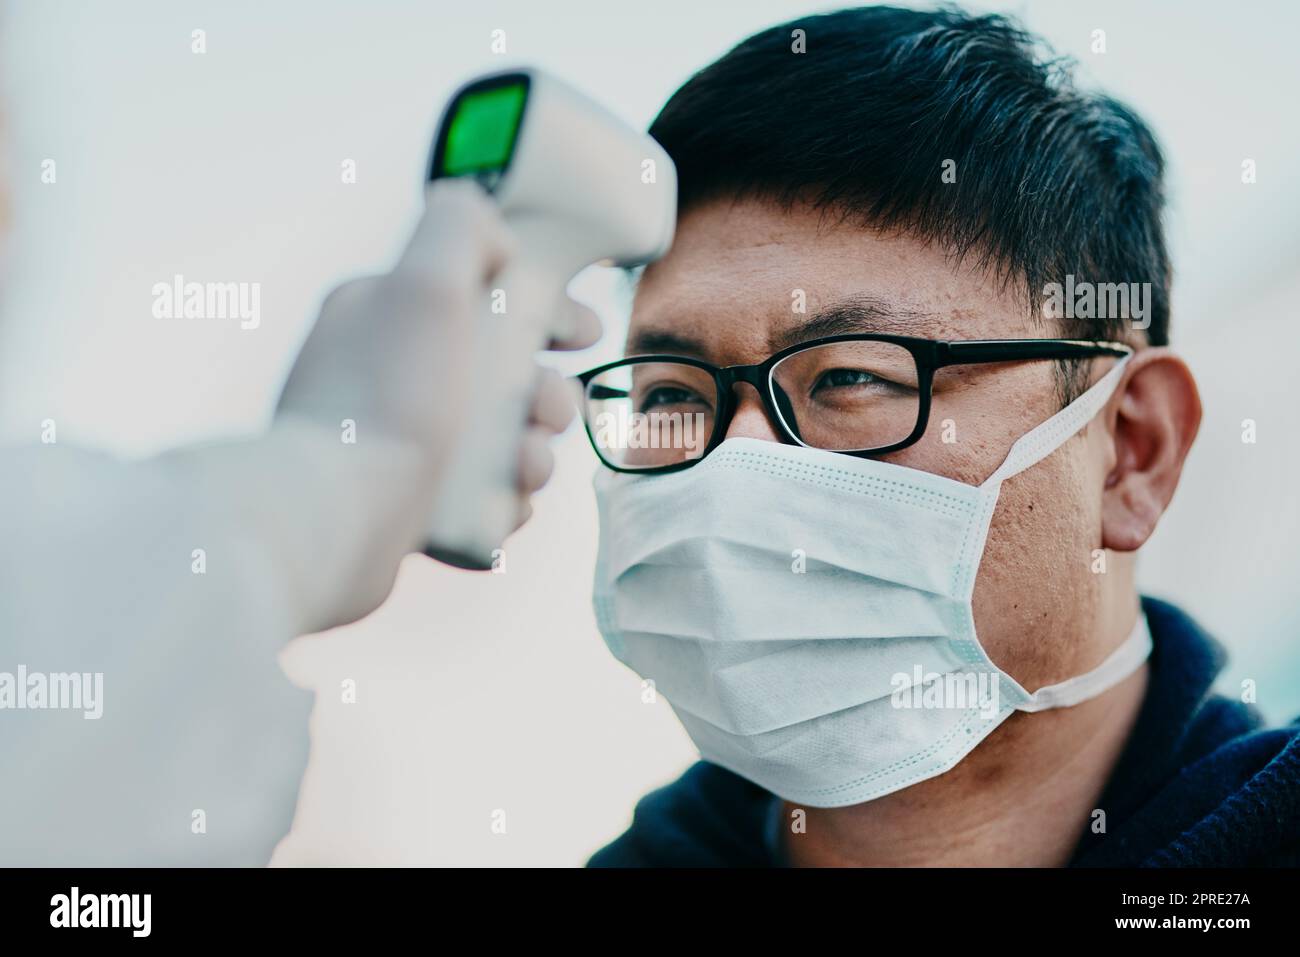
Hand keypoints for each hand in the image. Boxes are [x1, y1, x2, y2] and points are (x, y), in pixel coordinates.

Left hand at [273, 179, 598, 623]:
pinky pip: (479, 494)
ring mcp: (394, 441)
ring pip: (496, 437)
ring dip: (534, 449)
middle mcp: (385, 372)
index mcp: (384, 312)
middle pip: (497, 371)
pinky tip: (510, 504)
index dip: (543, 309)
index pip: (477, 294)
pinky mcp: (404, 502)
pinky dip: (506, 496)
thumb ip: (461, 228)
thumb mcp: (424, 282)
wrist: (335, 518)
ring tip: (529, 468)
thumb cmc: (386, 398)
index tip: (585, 333)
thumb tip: (497, 239)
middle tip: (554, 412)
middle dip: (545, 390)